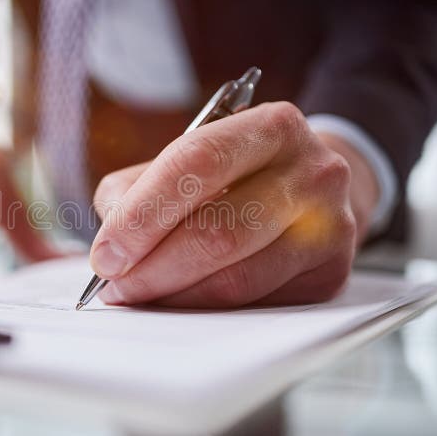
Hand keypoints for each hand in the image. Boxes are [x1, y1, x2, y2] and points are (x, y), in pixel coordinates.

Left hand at [89, 102, 378, 307]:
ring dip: (174, 296)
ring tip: (138, 295)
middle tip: (115, 285)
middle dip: (152, 267)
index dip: (143, 213)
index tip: (106, 252)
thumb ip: (139, 188)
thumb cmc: (238, 173)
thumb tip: (111, 245)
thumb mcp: (191, 156)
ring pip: (237, 279)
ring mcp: (329, 226)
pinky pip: (255, 305)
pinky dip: (205, 310)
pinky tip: (179, 301)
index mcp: (272, 126)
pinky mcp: (329, 274)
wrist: (313, 188)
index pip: (197, 163)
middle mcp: (312, 172)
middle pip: (219, 231)